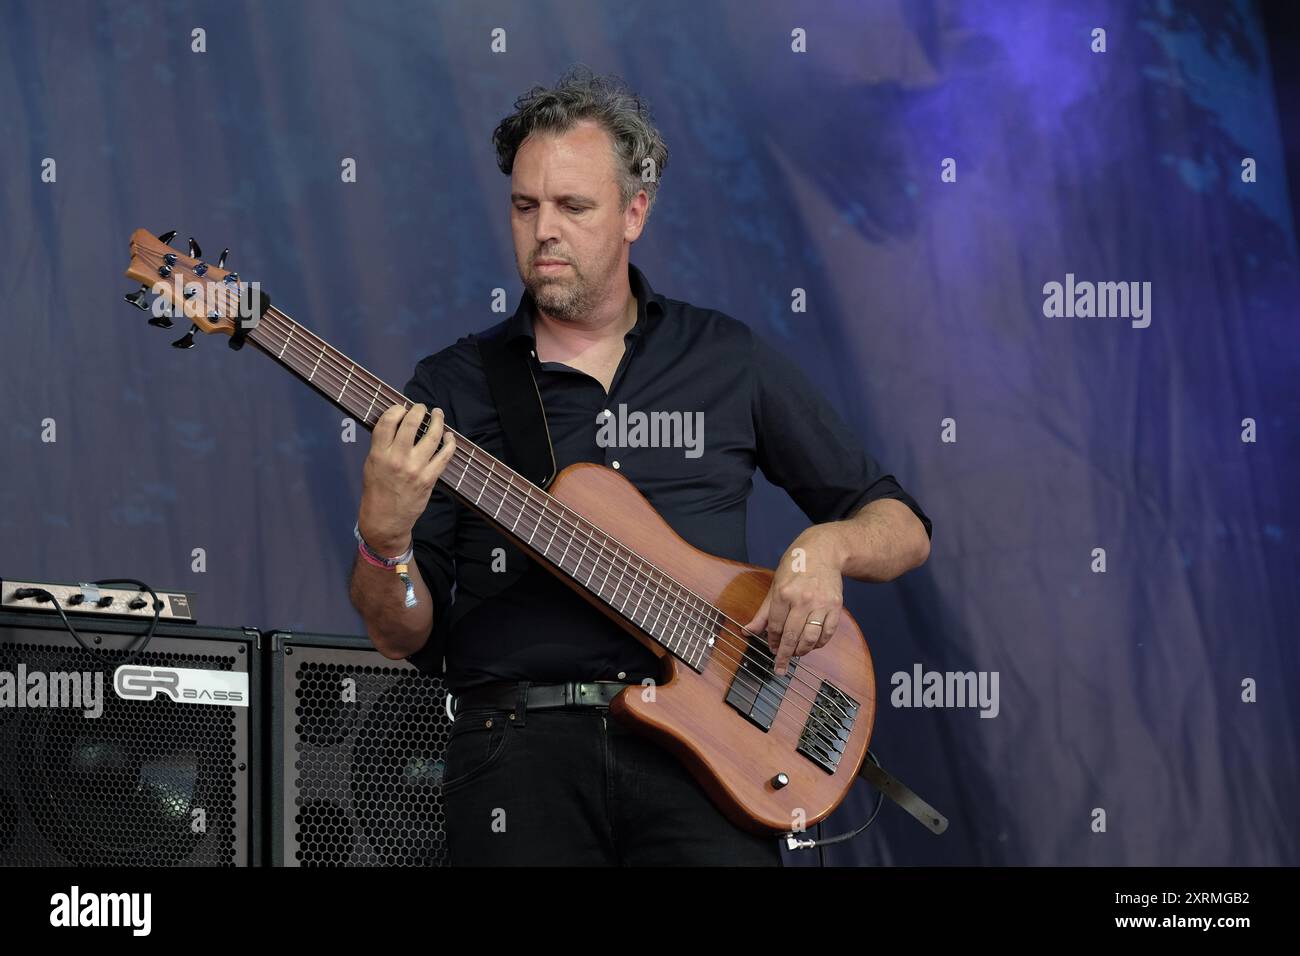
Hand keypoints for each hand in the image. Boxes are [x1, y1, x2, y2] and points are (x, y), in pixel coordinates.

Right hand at [357, 403, 455, 554]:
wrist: (385, 519)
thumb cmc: (377, 490)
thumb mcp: (371, 465)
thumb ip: (382, 445)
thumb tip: (397, 423)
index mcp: (379, 454)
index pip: (387, 422)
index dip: (396, 409)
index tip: (401, 407)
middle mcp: (397, 459)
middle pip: (411, 424)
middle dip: (418, 410)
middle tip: (421, 407)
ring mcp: (415, 468)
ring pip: (432, 437)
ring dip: (438, 422)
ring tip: (438, 414)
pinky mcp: (429, 478)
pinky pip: (444, 456)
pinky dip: (449, 443)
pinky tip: (449, 436)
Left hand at [742, 528, 844, 676]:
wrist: (823, 552)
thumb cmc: (796, 567)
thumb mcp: (775, 585)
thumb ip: (763, 612)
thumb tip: (748, 631)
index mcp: (784, 594)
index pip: (775, 627)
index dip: (772, 641)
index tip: (771, 649)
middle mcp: (802, 600)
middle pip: (791, 636)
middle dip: (784, 655)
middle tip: (780, 667)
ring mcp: (821, 604)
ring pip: (810, 638)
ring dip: (801, 651)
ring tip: (795, 654)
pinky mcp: (835, 607)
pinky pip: (827, 633)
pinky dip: (819, 644)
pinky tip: (812, 645)